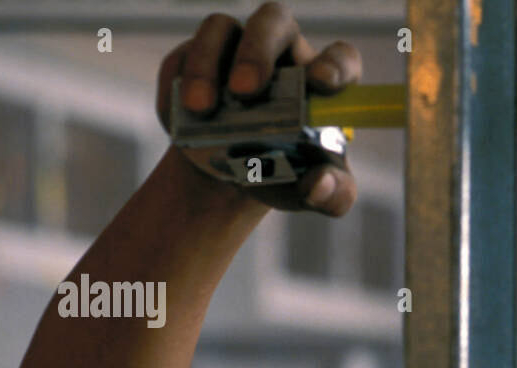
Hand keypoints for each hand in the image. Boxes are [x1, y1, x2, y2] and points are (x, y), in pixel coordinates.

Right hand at [156, 2, 360, 215]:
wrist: (231, 175)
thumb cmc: (284, 173)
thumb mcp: (314, 192)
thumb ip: (333, 195)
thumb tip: (321, 186)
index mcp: (320, 80)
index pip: (339, 56)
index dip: (334, 64)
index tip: (320, 84)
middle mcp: (281, 53)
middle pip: (274, 22)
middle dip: (258, 50)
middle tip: (245, 91)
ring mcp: (234, 50)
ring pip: (220, 28)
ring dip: (206, 64)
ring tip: (201, 109)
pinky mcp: (193, 58)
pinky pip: (181, 57)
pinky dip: (177, 85)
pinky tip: (178, 118)